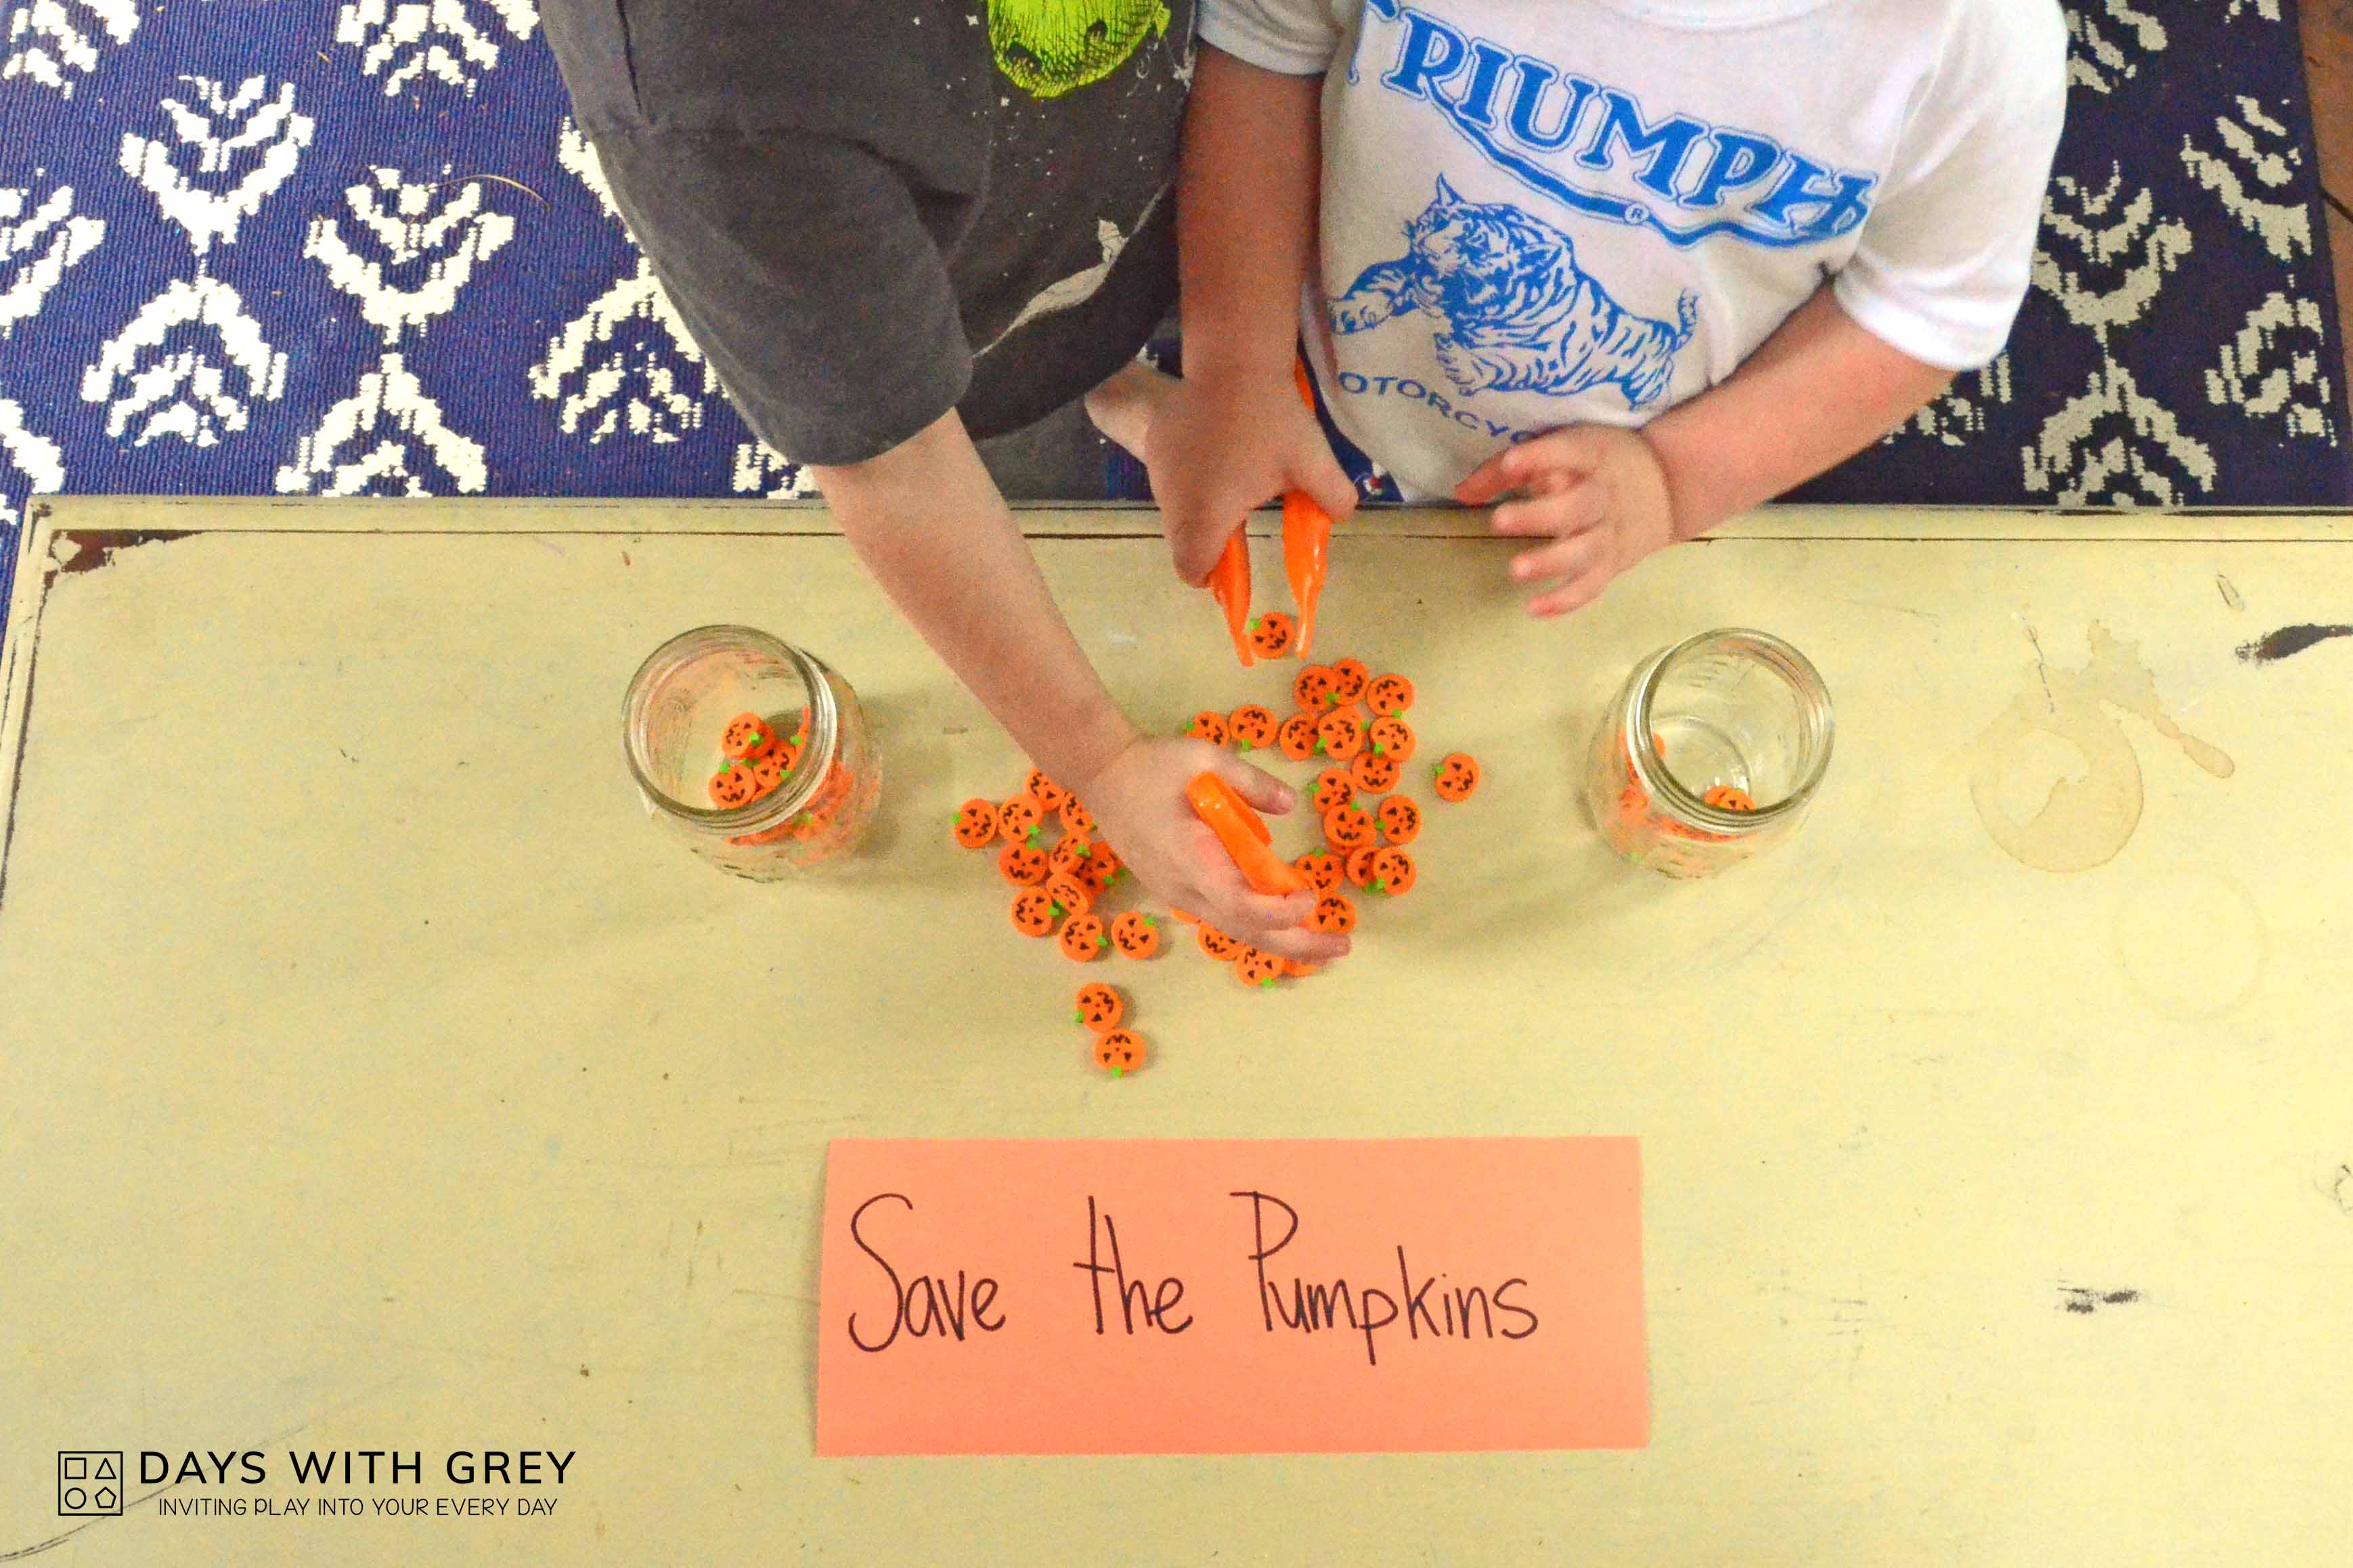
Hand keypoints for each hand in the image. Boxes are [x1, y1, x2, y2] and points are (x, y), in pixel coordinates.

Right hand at [1070, 735, 1348, 964]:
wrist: (1101, 775)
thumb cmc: (1153, 764)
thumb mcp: (1205, 757)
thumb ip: (1251, 782)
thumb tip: (1291, 804)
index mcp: (1191, 858)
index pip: (1240, 904)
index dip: (1280, 911)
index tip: (1311, 894)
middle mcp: (1184, 888)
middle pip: (1245, 931)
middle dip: (1296, 945)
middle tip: (1342, 947)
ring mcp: (1177, 894)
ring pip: (1235, 930)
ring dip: (1281, 939)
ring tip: (1323, 942)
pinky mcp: (1177, 890)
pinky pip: (1223, 917)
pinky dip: (1258, 925)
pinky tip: (1285, 922)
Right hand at [1141, 370, 1356, 585]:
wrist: (1233, 362)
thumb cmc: (1272, 419)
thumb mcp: (1313, 462)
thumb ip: (1332, 498)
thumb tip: (1341, 517)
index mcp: (1208, 514)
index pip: (1192, 570)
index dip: (1213, 577)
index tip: (1235, 565)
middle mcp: (1175, 500)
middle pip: (1182, 545)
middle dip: (1209, 544)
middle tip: (1242, 524)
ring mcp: (1158, 473)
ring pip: (1174, 513)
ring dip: (1199, 512)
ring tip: (1232, 482)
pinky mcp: (1155, 447)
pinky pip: (1169, 482)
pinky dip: (1189, 482)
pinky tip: (1215, 456)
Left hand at [1455, 426, 1675, 617]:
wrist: (1668, 484)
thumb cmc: (1599, 462)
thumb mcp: (1565, 449)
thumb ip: (1509, 469)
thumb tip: (1461, 493)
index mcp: (1591, 457)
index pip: (1567, 452)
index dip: (1539, 456)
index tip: (1509, 463)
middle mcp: (1602, 495)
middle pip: (1575, 507)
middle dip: (1538, 516)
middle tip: (1499, 521)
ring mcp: (1608, 533)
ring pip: (1584, 551)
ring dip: (1550, 562)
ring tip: (1516, 571)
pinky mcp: (1612, 564)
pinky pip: (1591, 586)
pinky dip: (1565, 601)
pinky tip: (1534, 609)